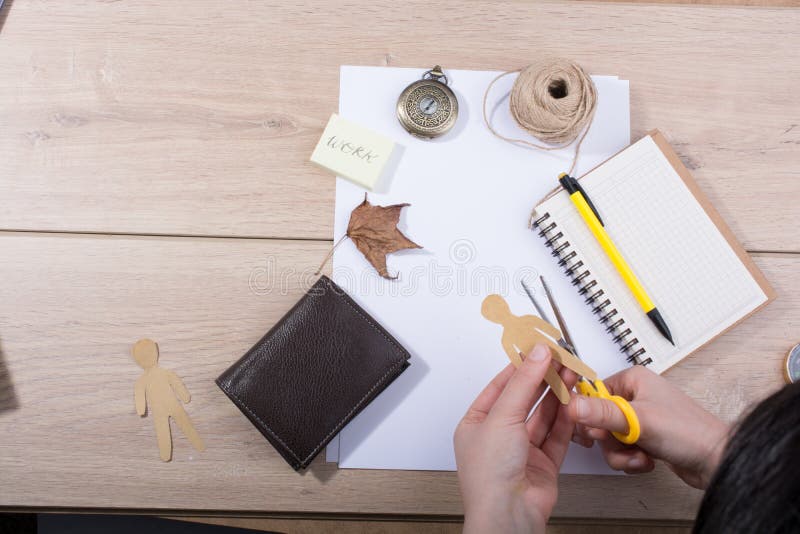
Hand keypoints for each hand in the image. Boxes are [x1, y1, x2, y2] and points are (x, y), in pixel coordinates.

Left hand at [454, 344, 576, 533]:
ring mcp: (521, 450)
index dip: (520, 366)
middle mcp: (498, 436)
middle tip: (560, 359)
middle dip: (543, 379)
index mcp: (476, 423)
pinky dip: (565, 418)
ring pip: (543, 415)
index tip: (538, 349)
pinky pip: (556, 434)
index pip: (500, 386)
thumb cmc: (489, 476)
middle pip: (524, 399)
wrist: (509, 515)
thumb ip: (523, 383)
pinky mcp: (543, 463)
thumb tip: (537, 355)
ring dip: (557, 395)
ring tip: (571, 374)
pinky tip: (572, 401)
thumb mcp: (502, 417)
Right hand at [569, 366, 728, 488]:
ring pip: (609, 438)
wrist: (715, 460)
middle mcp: (635, 396)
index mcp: (632, 380)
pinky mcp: (645, 437)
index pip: (592, 392)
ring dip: (621, 453)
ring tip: (639, 456)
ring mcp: (640, 418)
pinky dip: (630, 459)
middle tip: (623, 443)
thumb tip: (571, 405)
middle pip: (598, 419)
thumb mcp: (638, 421)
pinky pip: (621, 449)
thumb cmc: (688, 432)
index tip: (595, 430)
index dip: (589, 415)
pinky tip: (647, 461)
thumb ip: (602, 413)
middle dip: (610, 440)